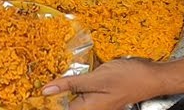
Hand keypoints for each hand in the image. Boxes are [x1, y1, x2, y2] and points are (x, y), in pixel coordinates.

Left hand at [43, 58, 166, 109]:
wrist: (151, 77)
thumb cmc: (128, 78)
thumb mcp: (95, 78)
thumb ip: (70, 84)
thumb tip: (46, 90)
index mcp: (88, 109)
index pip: (60, 109)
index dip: (46, 102)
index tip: (32, 95)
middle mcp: (92, 109)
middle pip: (66, 105)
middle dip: (54, 95)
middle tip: (38, 86)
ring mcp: (97, 104)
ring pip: (73, 99)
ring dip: (63, 90)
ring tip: (50, 81)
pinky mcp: (100, 97)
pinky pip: (82, 93)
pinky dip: (73, 86)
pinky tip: (69, 78)